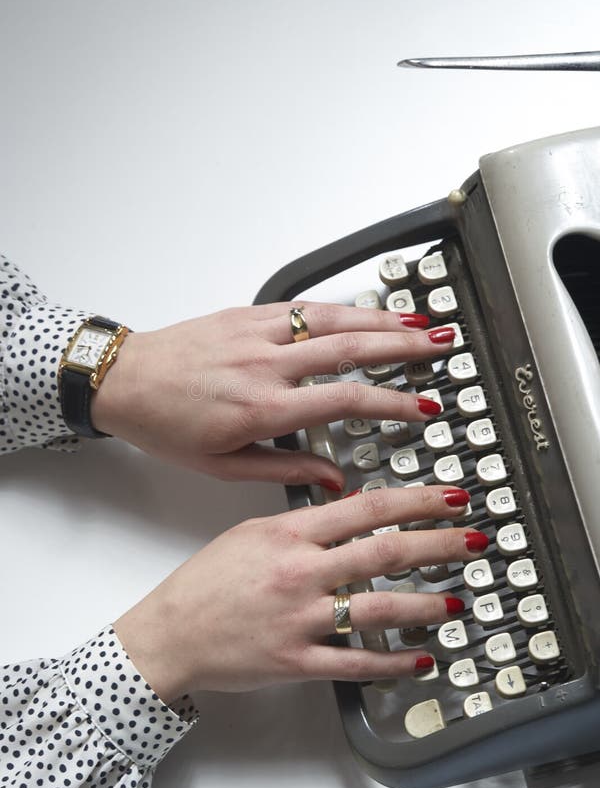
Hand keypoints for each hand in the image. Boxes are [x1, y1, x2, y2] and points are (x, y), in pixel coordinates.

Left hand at [90, 303, 454, 484]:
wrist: (124, 381)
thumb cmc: (166, 425)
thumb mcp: (223, 466)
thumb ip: (286, 470)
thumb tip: (335, 480)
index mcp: (262, 408)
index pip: (344, 401)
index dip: (391, 404)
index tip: (421, 407)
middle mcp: (265, 365)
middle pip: (350, 348)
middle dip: (404, 346)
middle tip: (442, 345)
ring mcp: (256, 333)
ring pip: (331, 319)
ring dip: (379, 318)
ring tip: (417, 321)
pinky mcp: (246, 315)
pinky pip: (302, 306)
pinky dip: (339, 306)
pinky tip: (363, 309)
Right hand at [113, 485, 485, 700]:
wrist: (172, 633)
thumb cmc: (207, 581)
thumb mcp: (252, 532)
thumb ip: (303, 520)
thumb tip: (351, 507)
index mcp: (289, 535)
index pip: (367, 509)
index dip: (416, 501)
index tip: (448, 498)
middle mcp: (301, 573)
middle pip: (385, 553)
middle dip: (438, 544)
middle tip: (473, 540)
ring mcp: (301, 619)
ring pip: (380, 609)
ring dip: (426, 605)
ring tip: (457, 601)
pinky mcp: (298, 661)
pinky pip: (356, 662)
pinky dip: (393, 663)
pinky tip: (420, 659)